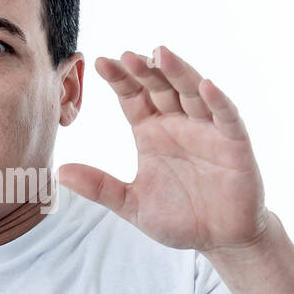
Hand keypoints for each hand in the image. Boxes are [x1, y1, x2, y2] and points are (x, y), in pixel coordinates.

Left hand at [56, 46, 268, 253]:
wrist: (220, 238)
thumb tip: (60, 172)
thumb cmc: (179, 218)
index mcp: (150, 132)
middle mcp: (177, 123)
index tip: (100, 63)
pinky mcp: (234, 142)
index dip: (119, 79)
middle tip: (128, 56)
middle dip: (144, 71)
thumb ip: (100, 187)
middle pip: (159, 87)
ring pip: (191, 92)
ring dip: (178, 73)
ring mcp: (207, 130)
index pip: (132, 97)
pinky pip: (226, 116)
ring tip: (161, 55)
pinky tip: (206, 86)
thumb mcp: (132, 205)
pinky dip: (217, 101)